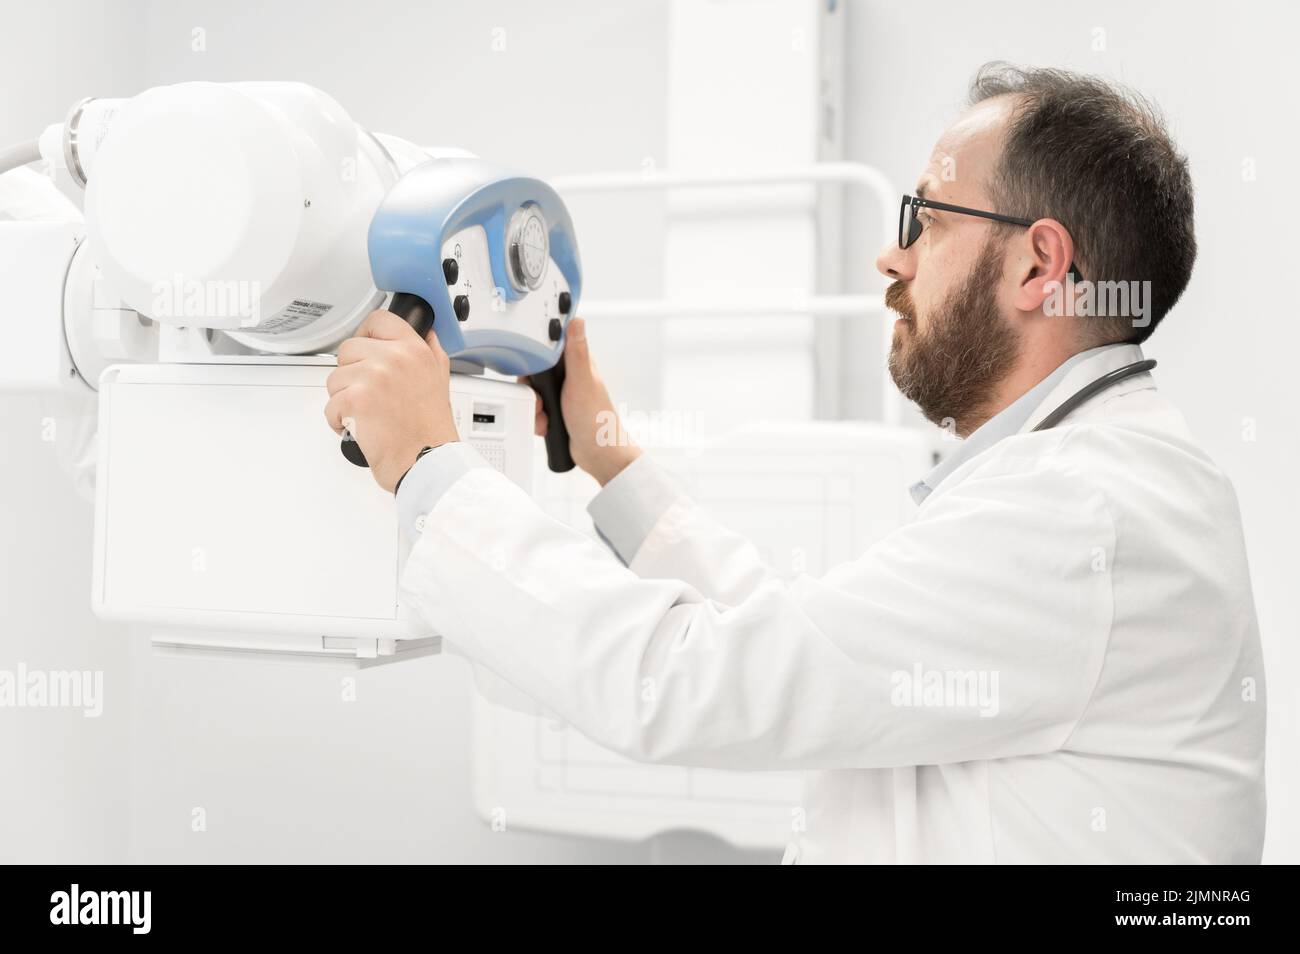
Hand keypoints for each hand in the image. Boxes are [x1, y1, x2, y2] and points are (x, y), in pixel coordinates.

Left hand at [324, 310, 459, 492]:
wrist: (427, 462)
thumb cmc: (431, 430)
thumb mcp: (441, 379)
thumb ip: (430, 351)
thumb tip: (425, 333)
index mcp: (415, 350)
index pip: (379, 320)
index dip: (367, 336)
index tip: (366, 352)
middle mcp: (395, 358)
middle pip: (349, 349)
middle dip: (352, 374)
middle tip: (370, 396)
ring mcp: (373, 377)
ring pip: (335, 378)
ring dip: (344, 399)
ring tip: (367, 414)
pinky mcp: (355, 400)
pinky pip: (330, 404)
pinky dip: (339, 421)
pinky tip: (360, 427)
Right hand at [527, 317, 640, 485]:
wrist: (597, 454)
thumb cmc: (596, 419)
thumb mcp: (581, 381)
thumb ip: (576, 352)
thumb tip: (576, 320)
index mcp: (578, 363)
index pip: (548, 347)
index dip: (536, 356)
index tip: (533, 369)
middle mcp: (571, 377)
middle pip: (536, 372)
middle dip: (533, 390)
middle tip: (541, 400)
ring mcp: (563, 395)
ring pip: (534, 393)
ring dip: (535, 407)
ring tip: (545, 416)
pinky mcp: (557, 411)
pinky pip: (536, 410)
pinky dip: (538, 419)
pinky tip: (546, 425)